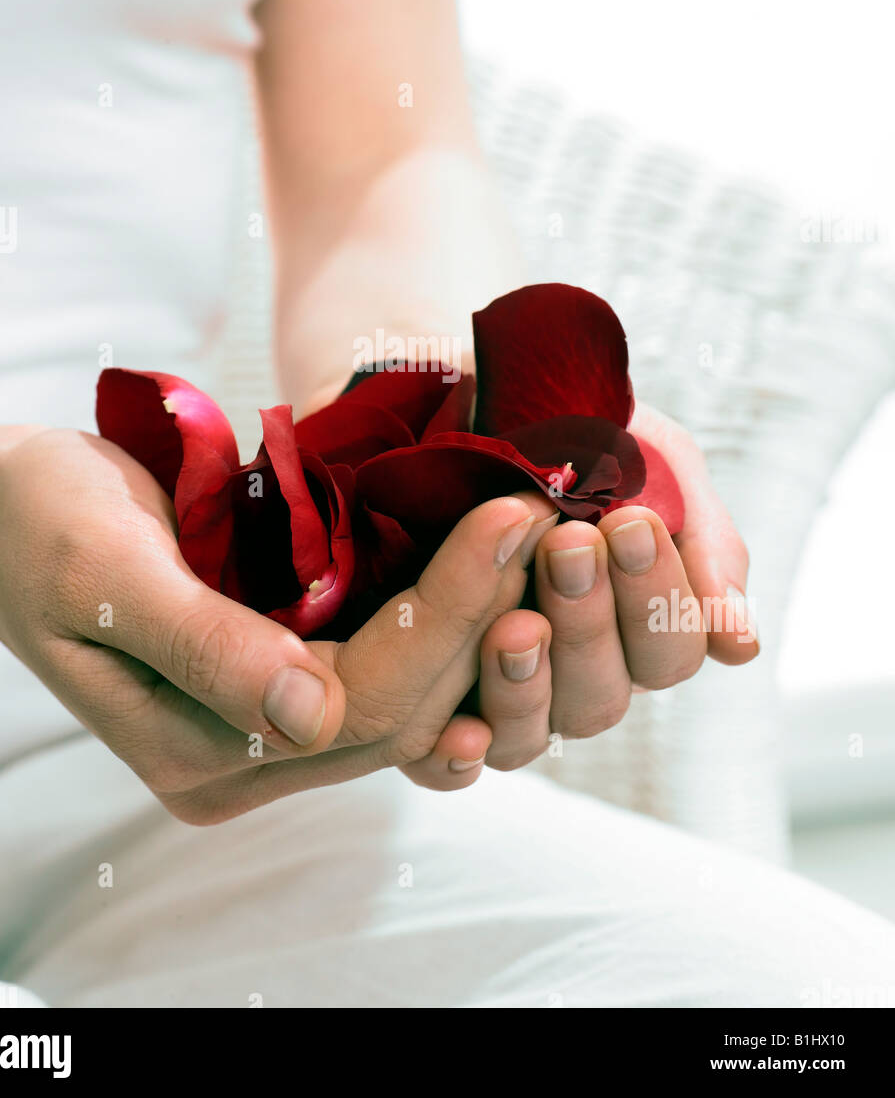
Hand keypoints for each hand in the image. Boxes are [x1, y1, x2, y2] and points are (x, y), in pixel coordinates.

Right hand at [0, 428, 545, 822]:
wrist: (10, 515)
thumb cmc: (42, 530)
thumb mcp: (106, 576)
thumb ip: (204, 648)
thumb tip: (310, 716)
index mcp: (201, 756)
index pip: (363, 704)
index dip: (449, 614)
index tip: (511, 512)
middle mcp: (252, 759)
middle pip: (408, 706)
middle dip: (487, 609)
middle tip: (551, 511)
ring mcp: (276, 724)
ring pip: (415, 689)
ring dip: (483, 613)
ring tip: (543, 526)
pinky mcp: (293, 674)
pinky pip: (393, 656)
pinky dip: (446, 604)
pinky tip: (489, 547)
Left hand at [402, 401, 755, 784]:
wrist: (466, 407)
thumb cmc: (574, 438)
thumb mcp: (654, 466)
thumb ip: (704, 547)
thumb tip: (741, 646)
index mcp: (634, 627)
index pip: (668, 652)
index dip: (656, 598)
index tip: (629, 522)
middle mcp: (574, 673)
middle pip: (603, 696)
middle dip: (590, 618)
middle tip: (567, 544)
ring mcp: (504, 693)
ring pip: (535, 730)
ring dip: (529, 679)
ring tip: (515, 621)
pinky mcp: (431, 708)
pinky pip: (447, 766)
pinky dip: (456, 758)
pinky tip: (458, 731)